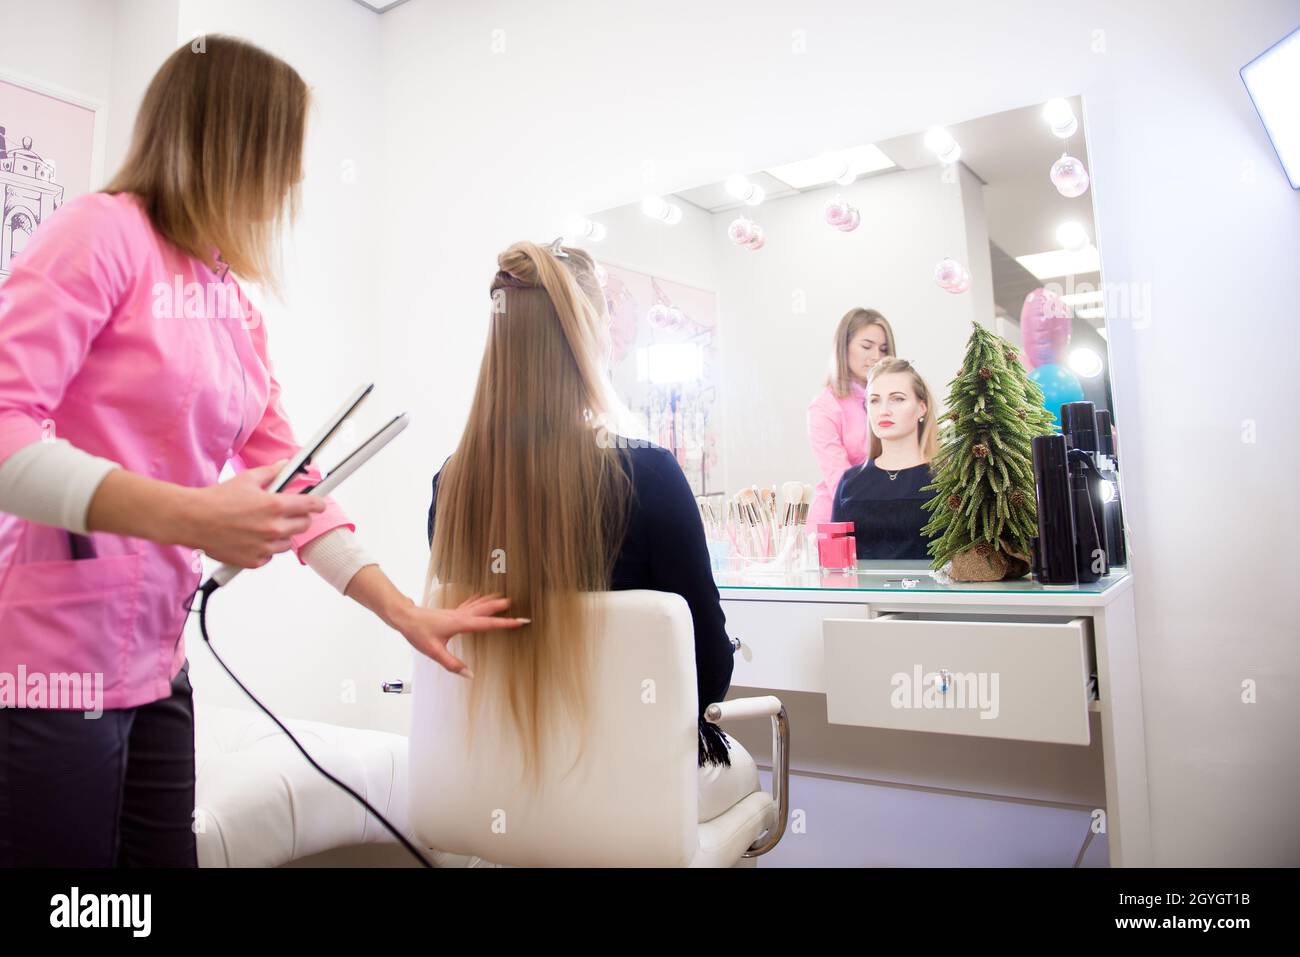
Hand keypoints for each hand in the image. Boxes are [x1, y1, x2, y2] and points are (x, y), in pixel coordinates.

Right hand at [179, 459, 326, 567]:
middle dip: (299, 518)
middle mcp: (272, 528)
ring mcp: (264, 547)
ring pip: (287, 543)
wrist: (192, 519)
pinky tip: (252, 538)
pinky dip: (264, 549)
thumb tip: (286, 465)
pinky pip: (269, 556)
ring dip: (281, 534)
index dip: (318, 504)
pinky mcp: (253, 561)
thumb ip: (271, 473)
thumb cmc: (217, 499)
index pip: (311, 506)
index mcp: (274, 506)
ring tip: (264, 525)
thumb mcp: (247, 479)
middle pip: (304, 526)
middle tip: (287, 513)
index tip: (319, 504)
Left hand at [391, 593, 528, 675]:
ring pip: (478, 605)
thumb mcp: (434, 652)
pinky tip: (479, 598)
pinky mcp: (450, 613)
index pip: (489, 624)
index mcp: (461, 624)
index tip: (520, 621)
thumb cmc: (418, 631)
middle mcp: (461, 616)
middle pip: (486, 610)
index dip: (506, 623)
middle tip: (516, 606)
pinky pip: (469, 605)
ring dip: (491, 602)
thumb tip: (469, 674)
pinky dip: (478, 601)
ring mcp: (456, 613)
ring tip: (503, 598)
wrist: (405, 617)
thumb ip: (453, 664)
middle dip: (502, 608)